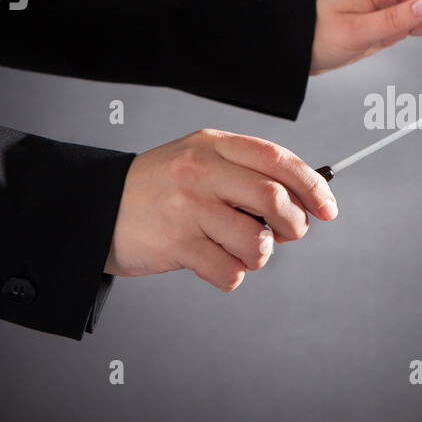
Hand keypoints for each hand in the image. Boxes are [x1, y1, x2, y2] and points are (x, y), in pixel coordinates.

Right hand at [104, 128, 336, 290]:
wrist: (93, 208)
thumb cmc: (157, 189)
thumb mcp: (198, 161)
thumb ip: (244, 173)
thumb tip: (302, 204)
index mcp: (213, 146)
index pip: (277, 160)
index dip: (312, 185)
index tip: (328, 208)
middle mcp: (201, 172)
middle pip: (275, 200)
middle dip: (295, 225)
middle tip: (289, 234)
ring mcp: (188, 208)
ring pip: (257, 242)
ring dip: (261, 255)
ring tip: (242, 251)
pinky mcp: (176, 244)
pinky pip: (229, 272)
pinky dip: (233, 275)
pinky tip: (214, 263)